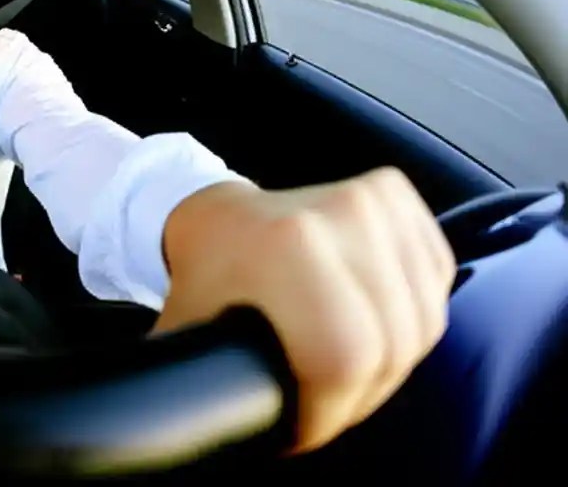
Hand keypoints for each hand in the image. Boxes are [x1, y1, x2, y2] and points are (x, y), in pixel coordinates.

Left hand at [155, 166, 455, 452]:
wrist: (213, 215)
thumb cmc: (200, 277)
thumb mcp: (195, 336)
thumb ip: (211, 385)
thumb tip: (226, 432)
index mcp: (288, 243)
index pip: (344, 357)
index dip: (327, 412)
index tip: (298, 428)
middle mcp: (342, 212)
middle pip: (389, 346)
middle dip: (357, 398)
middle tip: (319, 408)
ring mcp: (374, 198)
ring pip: (421, 322)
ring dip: (390, 364)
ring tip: (341, 376)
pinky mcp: (395, 196)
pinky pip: (434, 284)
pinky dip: (413, 320)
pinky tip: (375, 331)